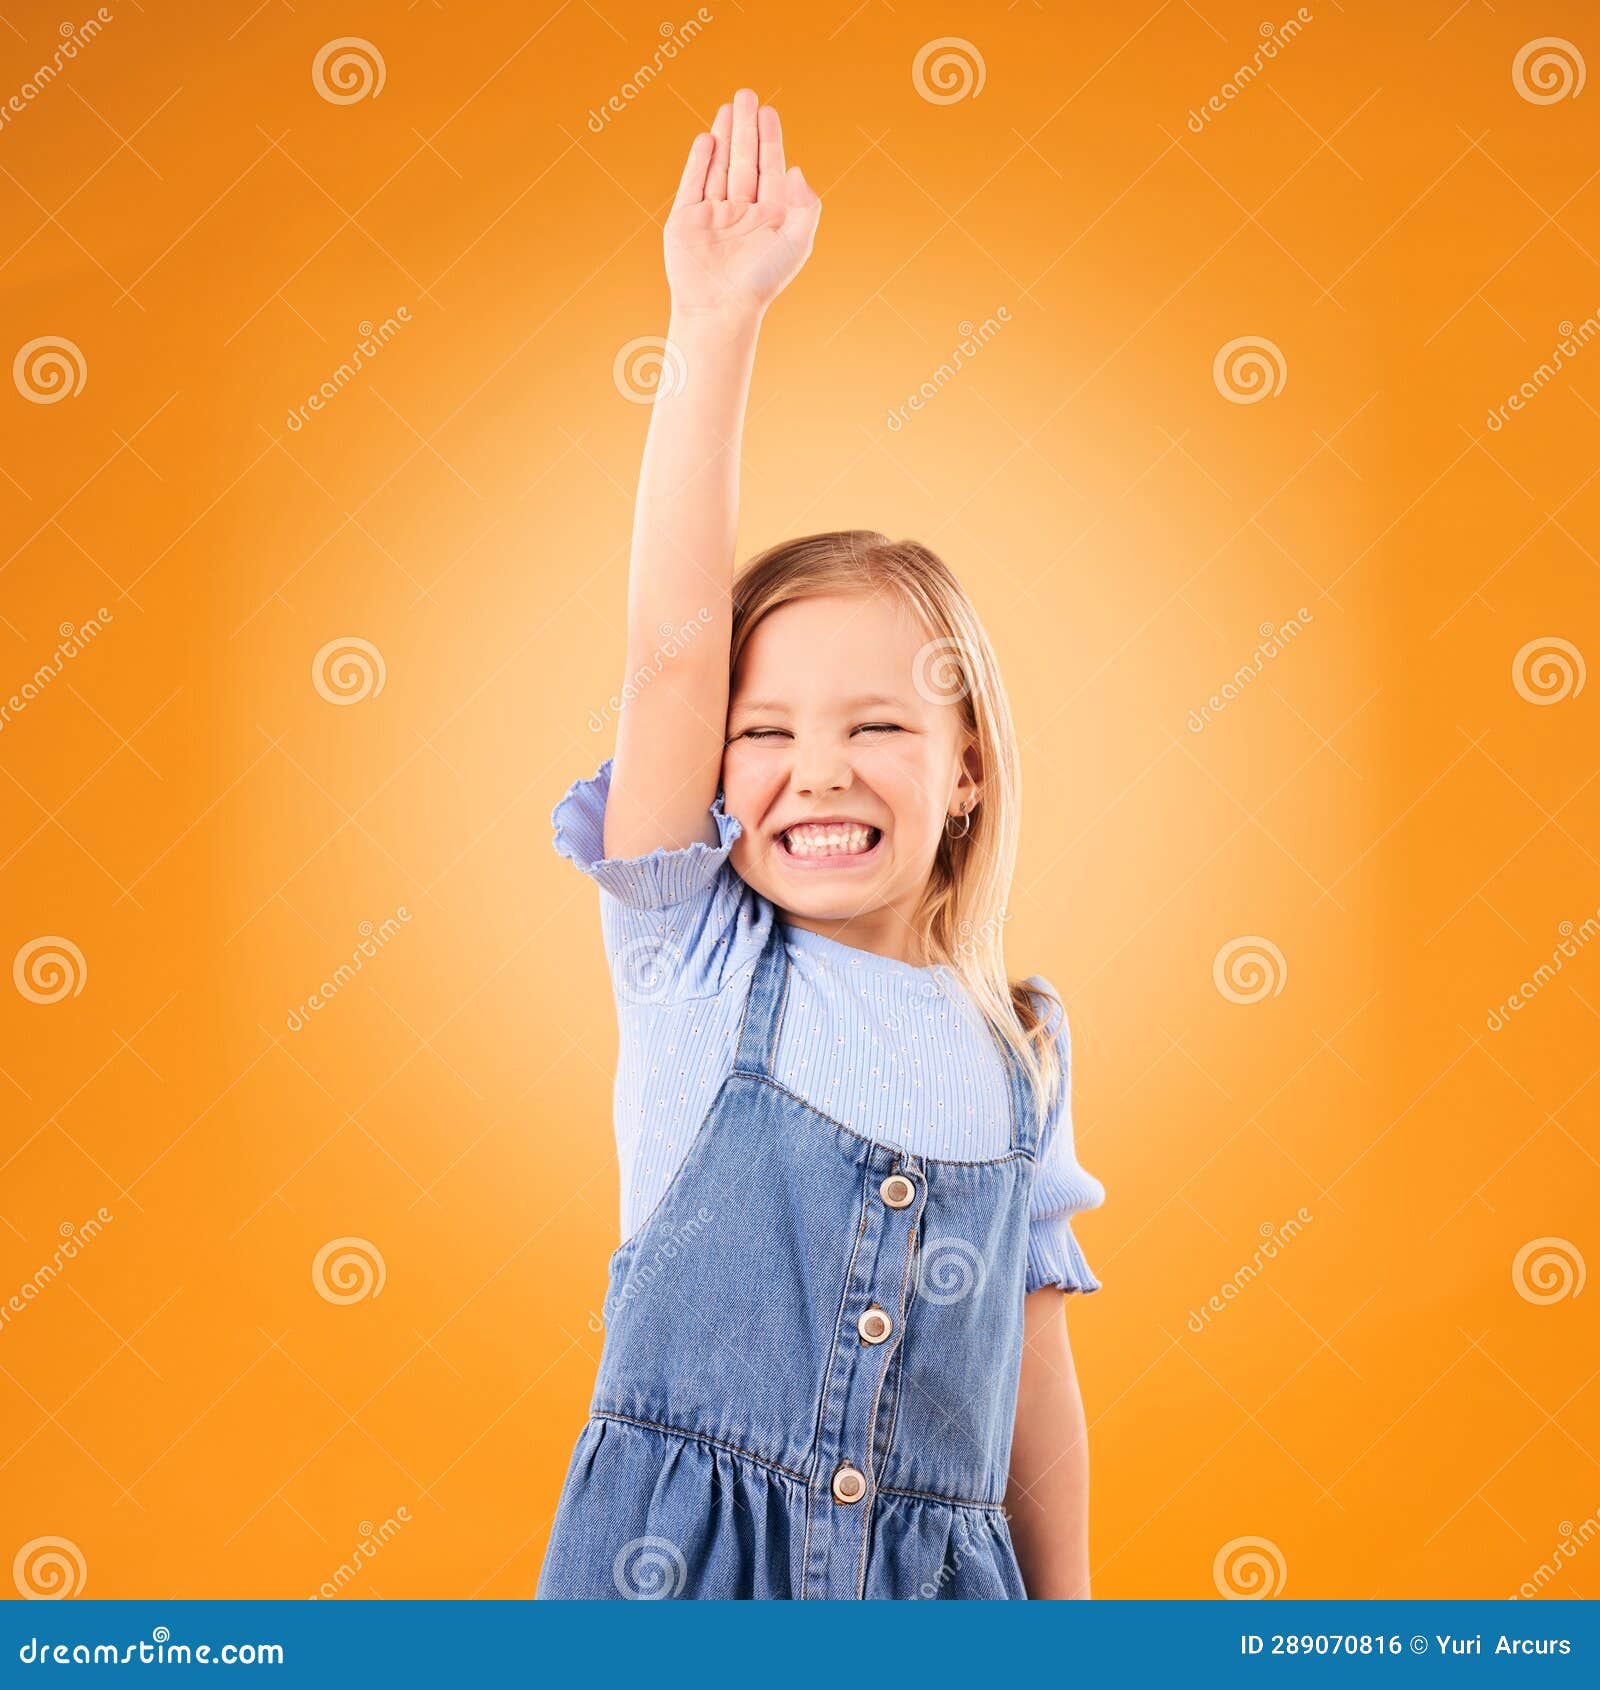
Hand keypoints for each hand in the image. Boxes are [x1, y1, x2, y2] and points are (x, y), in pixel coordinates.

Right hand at [665, 88, 820, 318]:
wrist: (719, 308)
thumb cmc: (761, 282)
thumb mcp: (796, 243)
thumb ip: (804, 206)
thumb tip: (796, 170)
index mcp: (769, 219)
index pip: (770, 170)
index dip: (770, 140)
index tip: (768, 112)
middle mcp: (742, 214)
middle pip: (743, 161)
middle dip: (745, 129)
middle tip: (746, 95)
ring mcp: (713, 216)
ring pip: (719, 168)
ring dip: (723, 137)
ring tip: (727, 108)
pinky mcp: (686, 220)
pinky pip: (693, 184)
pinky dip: (700, 161)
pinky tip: (706, 139)